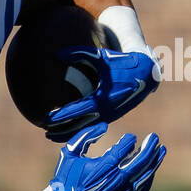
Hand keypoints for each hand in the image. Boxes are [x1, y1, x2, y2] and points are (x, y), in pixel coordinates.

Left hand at [43, 46, 160, 141]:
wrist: (146, 73)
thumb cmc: (120, 62)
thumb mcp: (100, 56)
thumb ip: (79, 54)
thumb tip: (58, 54)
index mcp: (104, 97)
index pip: (78, 109)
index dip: (61, 115)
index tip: (46, 118)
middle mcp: (107, 110)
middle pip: (79, 124)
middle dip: (61, 129)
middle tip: (43, 130)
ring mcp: (110, 115)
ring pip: (85, 129)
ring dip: (68, 134)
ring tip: (50, 136)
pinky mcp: (112, 116)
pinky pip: (92, 127)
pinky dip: (78, 131)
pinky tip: (65, 133)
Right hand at [48, 122, 165, 190]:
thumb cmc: (66, 177)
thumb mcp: (69, 153)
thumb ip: (85, 136)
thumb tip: (104, 126)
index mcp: (99, 168)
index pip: (121, 151)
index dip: (128, 141)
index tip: (130, 137)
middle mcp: (112, 180)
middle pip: (138, 163)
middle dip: (148, 148)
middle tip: (154, 137)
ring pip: (143, 176)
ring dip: (154, 162)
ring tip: (161, 150)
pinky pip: (141, 189)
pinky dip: (148, 177)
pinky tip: (151, 168)